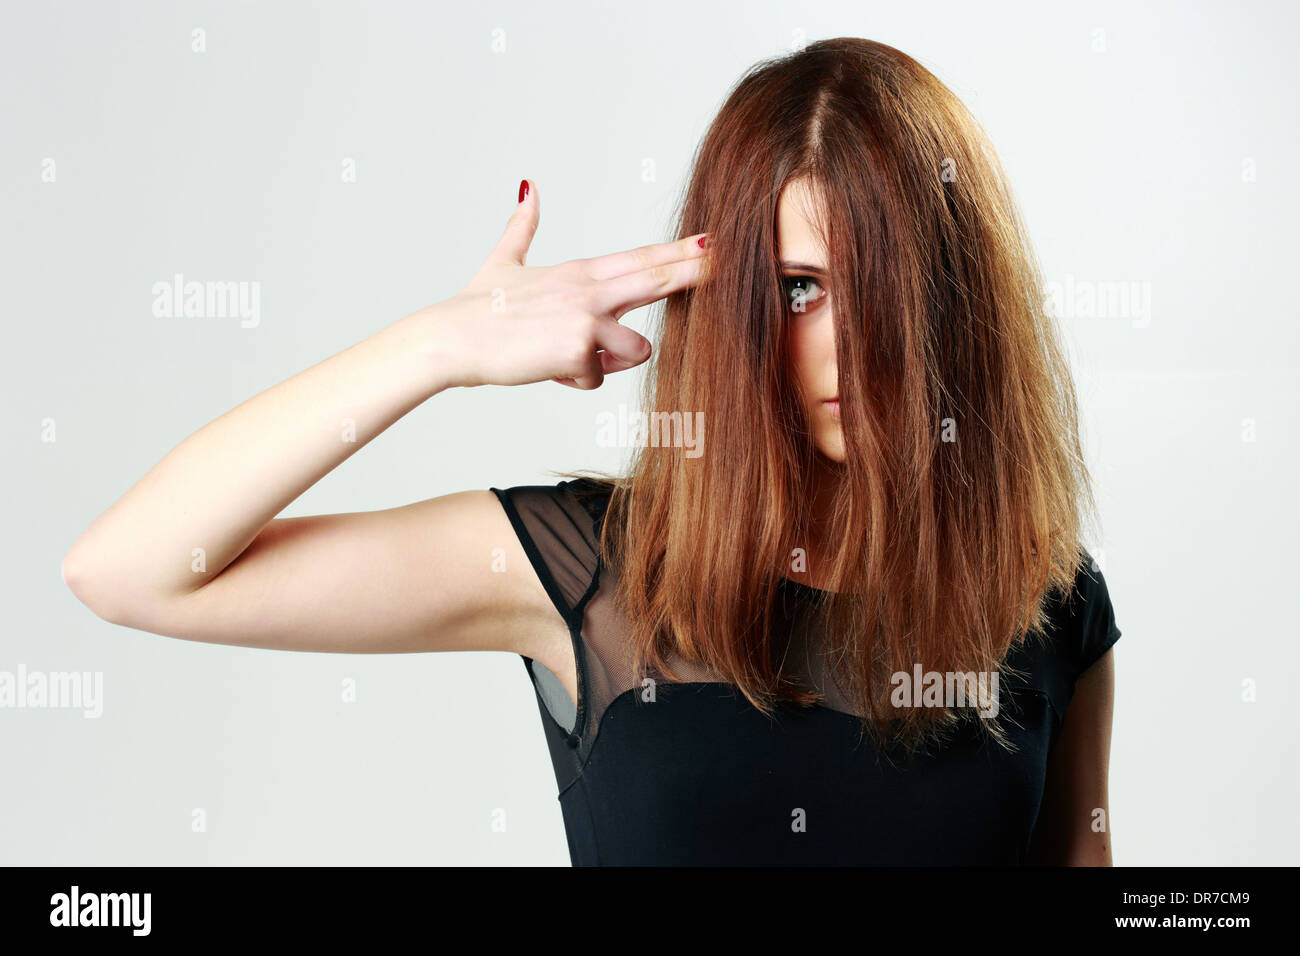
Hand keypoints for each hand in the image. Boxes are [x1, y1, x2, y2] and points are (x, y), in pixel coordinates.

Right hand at [427, 179, 709, 389]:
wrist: (451, 338)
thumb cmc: (476, 306)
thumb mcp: (504, 260)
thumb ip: (523, 226)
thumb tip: (528, 186)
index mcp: (579, 271)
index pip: (641, 258)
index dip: (679, 251)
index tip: (712, 242)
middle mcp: (588, 289)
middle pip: (656, 280)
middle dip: (695, 273)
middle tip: (730, 263)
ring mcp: (586, 318)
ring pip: (638, 348)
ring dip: (611, 360)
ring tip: (569, 354)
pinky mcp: (578, 349)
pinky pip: (597, 376)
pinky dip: (575, 379)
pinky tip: (547, 367)